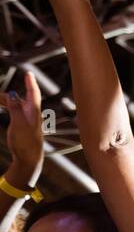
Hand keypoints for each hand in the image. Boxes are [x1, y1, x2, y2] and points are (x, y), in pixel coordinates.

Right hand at [1, 72, 44, 186]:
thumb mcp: (19, 124)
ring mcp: (29, 120)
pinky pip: (15, 111)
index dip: (30, 82)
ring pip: (16, 104)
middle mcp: (33, 114)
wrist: (29, 158)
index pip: (33, 93)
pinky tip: (3, 105)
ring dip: (6, 100)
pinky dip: (8, 106)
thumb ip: (15, 108)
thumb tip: (12, 94)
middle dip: (8, 94)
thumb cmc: (26, 142)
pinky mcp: (24, 125)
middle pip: (21, 98)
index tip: (29, 73)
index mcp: (34, 112)